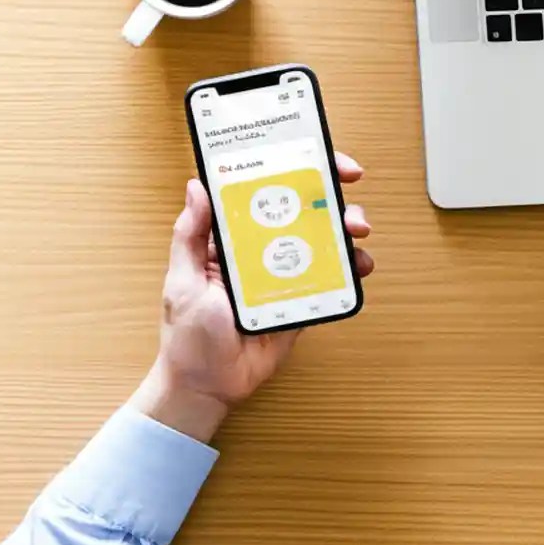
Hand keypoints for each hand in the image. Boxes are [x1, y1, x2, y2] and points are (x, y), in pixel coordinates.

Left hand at [130, 153, 374, 442]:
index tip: (313, 156)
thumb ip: (190, 235)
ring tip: (357, 233)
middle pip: (302, 209)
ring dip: (347, 230)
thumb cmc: (187, 336)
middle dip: (330, 193)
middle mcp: (261, 250)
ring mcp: (286, 274)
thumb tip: (198, 186)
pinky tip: (360, 267)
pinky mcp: (304, 300)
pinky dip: (351, 270)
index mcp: (231, 238)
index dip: (290, 169)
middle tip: (348, 188)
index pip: (263, 191)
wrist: (208, 388)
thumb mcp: (183, 280)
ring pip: (324, 240)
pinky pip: (332, 279)